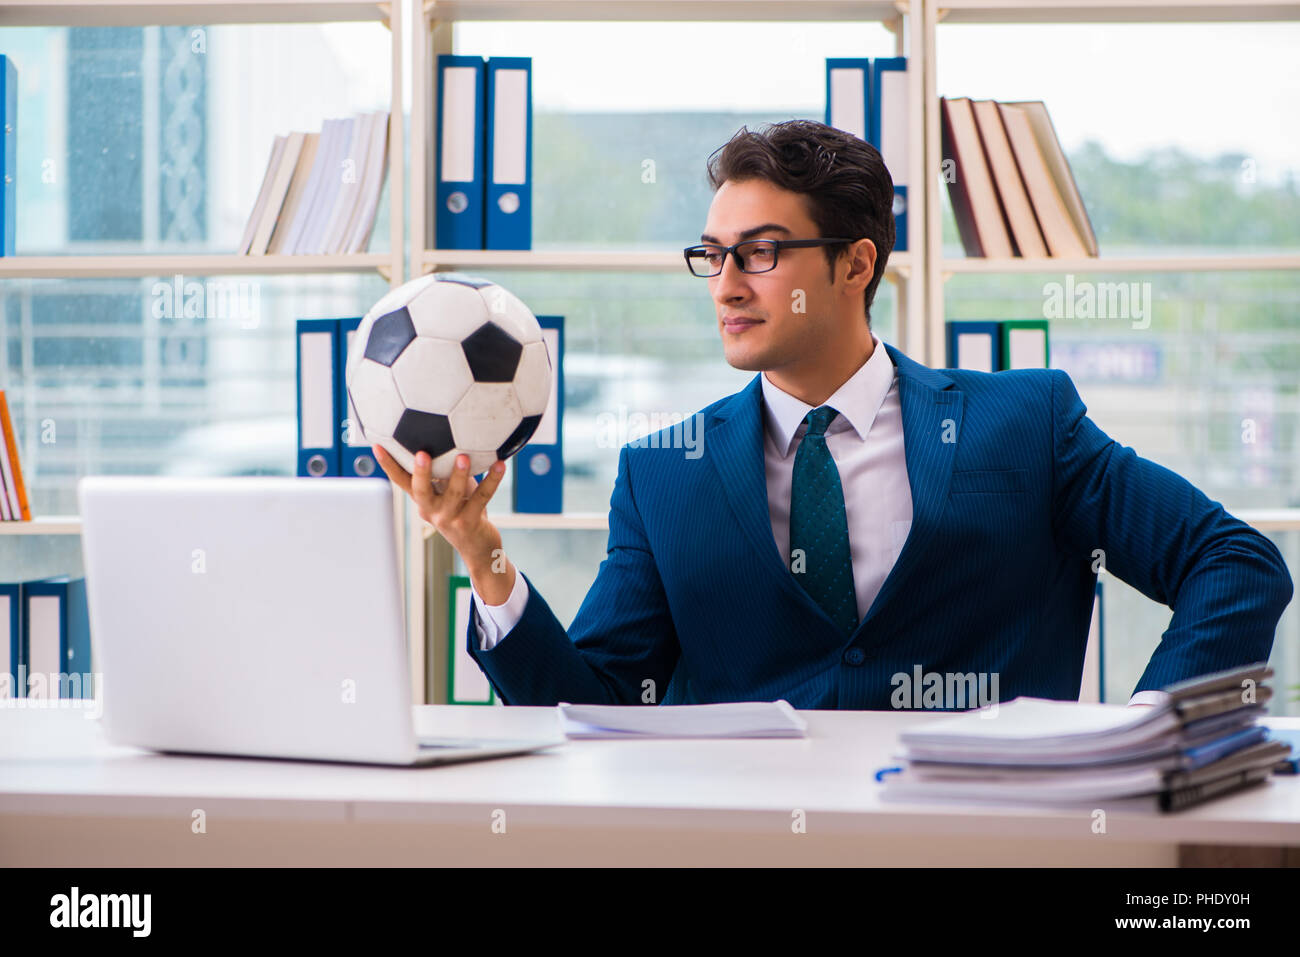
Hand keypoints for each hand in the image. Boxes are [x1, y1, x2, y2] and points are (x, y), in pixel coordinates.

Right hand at [372, 446, 516, 604]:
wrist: (479, 548)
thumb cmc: (464, 510)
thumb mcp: (449, 491)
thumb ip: (445, 471)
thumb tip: (448, 437)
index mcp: (423, 501)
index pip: (401, 482)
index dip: (389, 465)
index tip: (377, 445)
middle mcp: (432, 511)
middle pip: (421, 491)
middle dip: (420, 473)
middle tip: (421, 454)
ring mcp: (450, 518)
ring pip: (453, 495)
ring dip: (458, 474)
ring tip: (464, 457)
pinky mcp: (470, 523)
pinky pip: (482, 498)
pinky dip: (492, 480)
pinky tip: (500, 465)